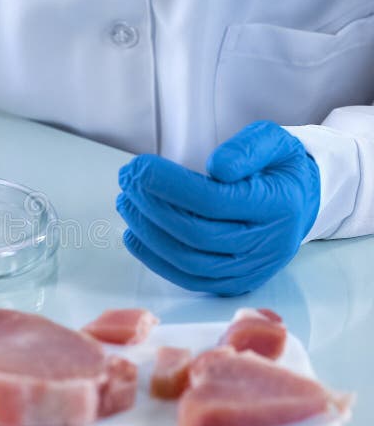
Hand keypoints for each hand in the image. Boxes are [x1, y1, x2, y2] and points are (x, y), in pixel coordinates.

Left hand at [116, 121, 319, 295]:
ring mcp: (251, 269)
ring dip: (148, 233)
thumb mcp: (274, 142)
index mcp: (278, 206)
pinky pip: (190, 279)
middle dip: (152, 207)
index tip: (139, 167)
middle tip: (127, 180)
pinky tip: (133, 235)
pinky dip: (155, 260)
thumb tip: (217, 167)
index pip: (214, 200)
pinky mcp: (234, 283)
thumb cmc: (278, 169)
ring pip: (190, 261)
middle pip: (197, 233)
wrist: (299, 203)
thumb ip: (248, 148)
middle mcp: (267, 245)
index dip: (170, 185)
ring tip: (126, 204)